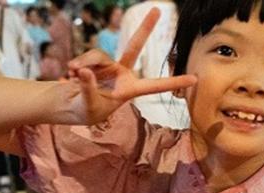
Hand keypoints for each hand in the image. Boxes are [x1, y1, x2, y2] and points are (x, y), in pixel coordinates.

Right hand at [65, 8, 196, 125]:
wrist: (69, 106)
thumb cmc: (85, 111)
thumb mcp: (89, 106)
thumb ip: (88, 88)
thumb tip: (84, 71)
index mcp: (129, 90)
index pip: (155, 86)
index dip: (174, 82)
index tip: (195, 78)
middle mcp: (122, 73)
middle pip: (134, 46)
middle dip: (145, 27)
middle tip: (157, 9)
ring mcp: (107, 65)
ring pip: (98, 55)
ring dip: (84, 64)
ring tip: (71, 76)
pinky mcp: (93, 60)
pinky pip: (86, 57)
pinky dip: (77, 65)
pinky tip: (68, 75)